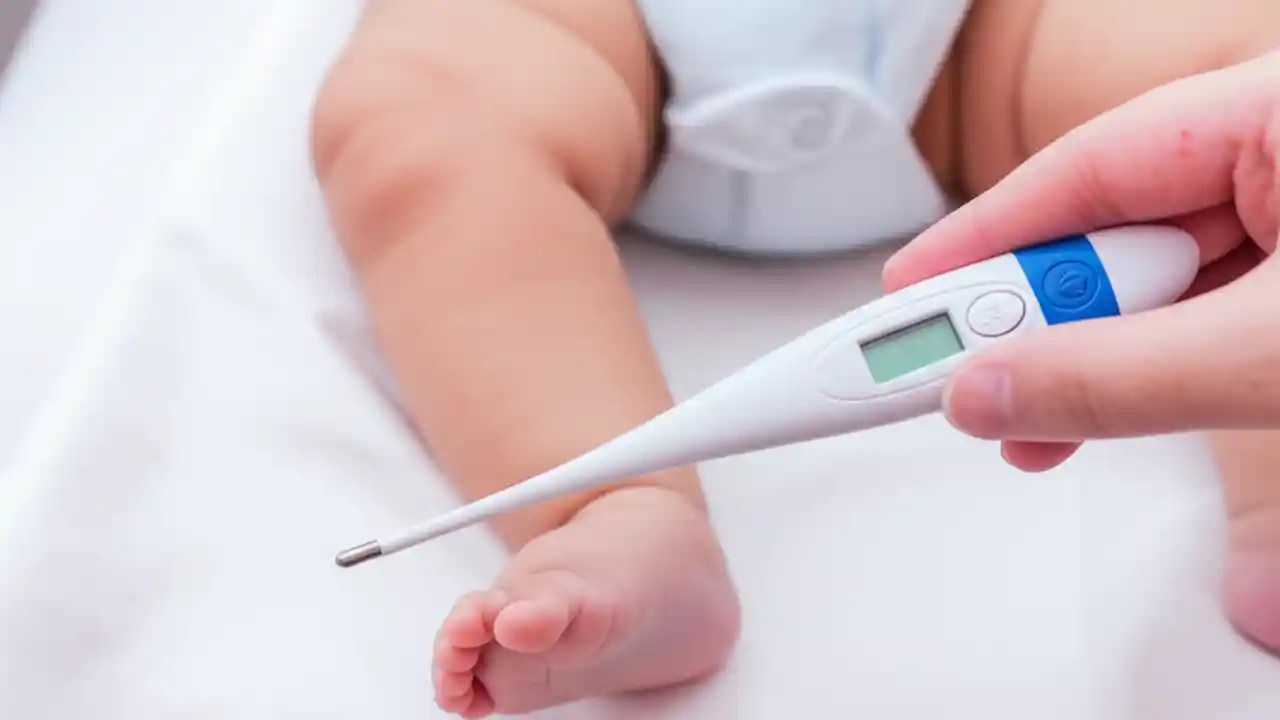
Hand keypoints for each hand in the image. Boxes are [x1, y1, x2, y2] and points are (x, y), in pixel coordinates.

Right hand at [883, 51, 1279, 470]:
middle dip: (1034, 318)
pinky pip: (1200, 311)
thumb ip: (1120, 377)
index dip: (978, 238)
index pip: (1083, 166)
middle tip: (955, 378)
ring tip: (1028, 418)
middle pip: (1107, 228)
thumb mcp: (1272, 356)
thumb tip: (985, 391)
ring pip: (1153, 281)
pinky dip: (1147, 368)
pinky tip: (1099, 409)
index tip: (903, 294)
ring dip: (1085, 357)